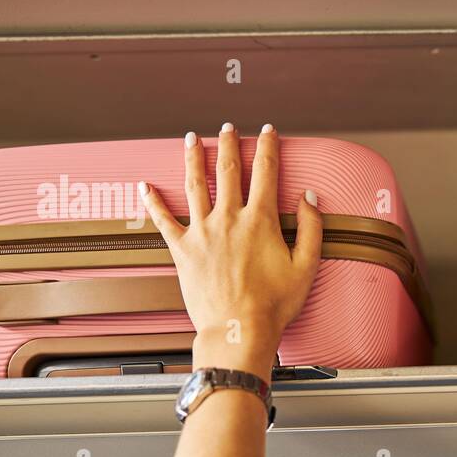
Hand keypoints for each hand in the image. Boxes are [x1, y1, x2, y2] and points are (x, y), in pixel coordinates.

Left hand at [139, 123, 323, 377]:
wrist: (238, 330)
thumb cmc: (273, 305)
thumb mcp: (306, 267)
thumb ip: (311, 228)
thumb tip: (309, 198)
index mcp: (259, 220)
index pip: (265, 171)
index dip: (267, 147)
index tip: (267, 131)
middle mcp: (228, 219)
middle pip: (227, 169)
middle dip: (228, 143)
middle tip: (228, 127)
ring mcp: (202, 232)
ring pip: (194, 184)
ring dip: (192, 158)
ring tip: (191, 139)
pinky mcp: (182, 250)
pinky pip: (163, 221)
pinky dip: (153, 202)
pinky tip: (145, 187)